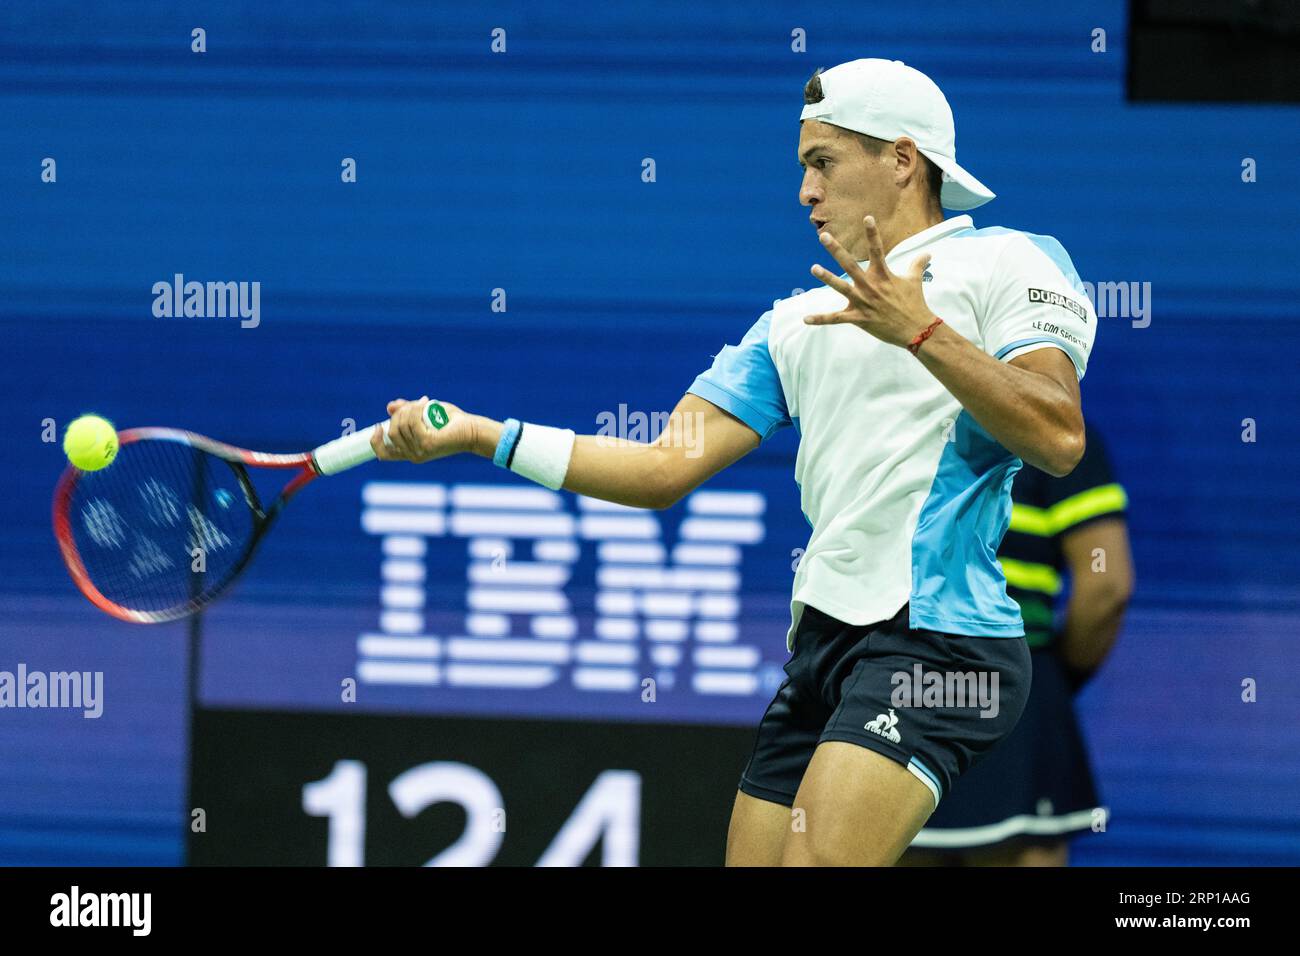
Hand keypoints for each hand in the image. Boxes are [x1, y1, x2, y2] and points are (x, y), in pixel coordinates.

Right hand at [371, 396, 476, 463]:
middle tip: (417, 405)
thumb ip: (408, 411)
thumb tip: (390, 407)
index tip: (377, 426)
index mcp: (411, 452)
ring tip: (424, 404)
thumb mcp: (425, 414)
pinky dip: (416, 410)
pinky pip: (412, 422)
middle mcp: (414, 455)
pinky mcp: (428, 443)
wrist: (473, 430)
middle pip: (391, 432)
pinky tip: (426, 405)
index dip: (375, 441)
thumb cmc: (451, 423)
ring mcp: (420, 451)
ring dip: (410, 409)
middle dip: (399, 414)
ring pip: (400, 425)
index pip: (383, 453)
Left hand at [804, 215, 937, 347]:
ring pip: (840, 287)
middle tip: (823, 236)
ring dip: (826, 277)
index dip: (872, 233)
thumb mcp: (915, 281)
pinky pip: (835, 319)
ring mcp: (862, 301)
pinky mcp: (858, 318)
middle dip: (836, 249)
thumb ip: (917, 265)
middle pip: (850, 264)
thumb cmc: (915, 304)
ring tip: (813, 268)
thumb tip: (928, 253)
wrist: (916, 329)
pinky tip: (805, 319)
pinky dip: (820, 319)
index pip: (877, 249)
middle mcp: (870, 285)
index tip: (866, 218)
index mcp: (882, 274)